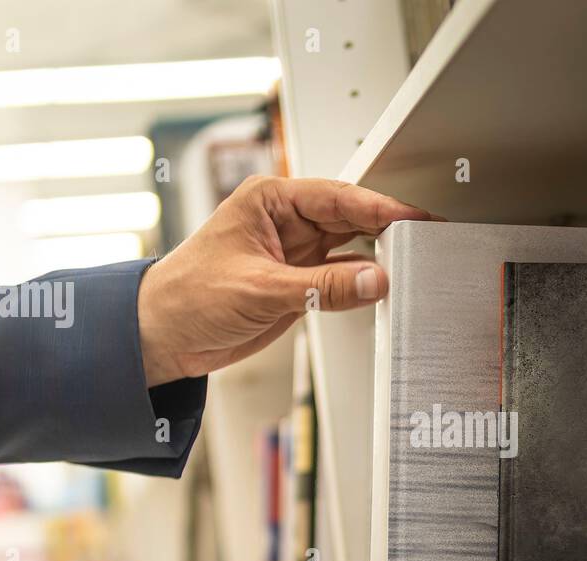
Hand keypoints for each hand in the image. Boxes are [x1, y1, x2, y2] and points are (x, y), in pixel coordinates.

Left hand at [136, 175, 434, 386]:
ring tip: (411, 266)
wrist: (162, 337)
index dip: (381, 207)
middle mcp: (286, 222)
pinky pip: (341, 278)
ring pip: (351, 248)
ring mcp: (294, 253)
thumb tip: (374, 281)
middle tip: (424, 242)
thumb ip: (324, 286)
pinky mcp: (298, 284)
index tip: (415, 218)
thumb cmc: (187, 296)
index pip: (339, 197)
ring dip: (377, 259)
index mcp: (270, 200)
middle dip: (387, 230)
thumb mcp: (260, 289)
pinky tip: (382, 289)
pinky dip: (362, 285)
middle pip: (351, 218)